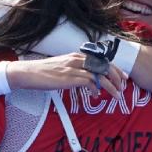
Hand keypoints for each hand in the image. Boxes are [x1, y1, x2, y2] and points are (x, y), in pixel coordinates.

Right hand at [5, 52, 126, 99]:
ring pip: (100, 75)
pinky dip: (95, 89)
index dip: (115, 69)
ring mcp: (74, 68)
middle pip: (104, 66)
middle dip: (117, 77)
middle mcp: (77, 59)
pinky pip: (89, 82)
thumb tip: (87, 81)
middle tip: (123, 87)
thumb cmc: (43, 73)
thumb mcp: (62, 68)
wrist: (28, 73)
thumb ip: (75, 71)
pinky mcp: (69, 77)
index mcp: (77, 56)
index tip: (123, 77)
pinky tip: (96, 95)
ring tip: (117, 95)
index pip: (102, 60)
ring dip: (111, 86)